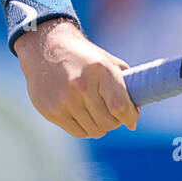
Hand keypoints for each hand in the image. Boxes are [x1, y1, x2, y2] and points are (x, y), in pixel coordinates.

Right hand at [15, 17, 137, 136]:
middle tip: (114, 115)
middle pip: (108, 122)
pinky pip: (79, 132)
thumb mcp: (107, 60)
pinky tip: (85, 115)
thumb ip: (125, 83)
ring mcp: (65, 100)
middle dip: (115, 122)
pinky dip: (86, 128)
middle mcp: (82, 86)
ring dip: (100, 126)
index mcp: (101, 70)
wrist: (46, 48)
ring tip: (98, 113)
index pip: (120, 106)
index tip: (131, 120)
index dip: (129, 117)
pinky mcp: (52, 111)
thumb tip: (135, 112)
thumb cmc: (84, 57)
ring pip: (94, 130)